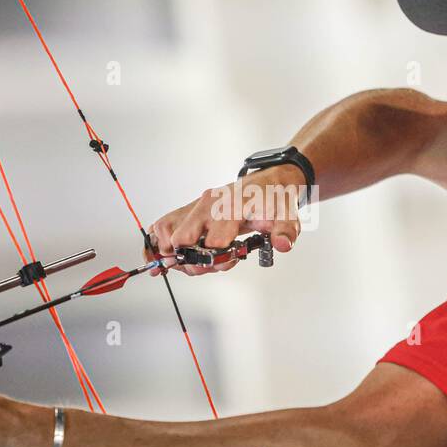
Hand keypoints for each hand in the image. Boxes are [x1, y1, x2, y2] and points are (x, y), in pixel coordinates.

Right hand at [147, 167, 304, 275]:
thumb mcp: (287, 215)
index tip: (230, 261)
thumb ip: (285, 231)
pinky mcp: (188, 211)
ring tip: (201, 260)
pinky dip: (159, 245)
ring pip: (168, 234)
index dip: (219, 258)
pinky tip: (166, 259)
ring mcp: (195, 207)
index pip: (214, 239)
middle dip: (196, 260)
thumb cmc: (272, 200)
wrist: (265, 183)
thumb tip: (282, 244)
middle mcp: (208, 204)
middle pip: (184, 238)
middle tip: (214, 264)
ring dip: (179, 255)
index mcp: (231, 205)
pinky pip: (163, 227)